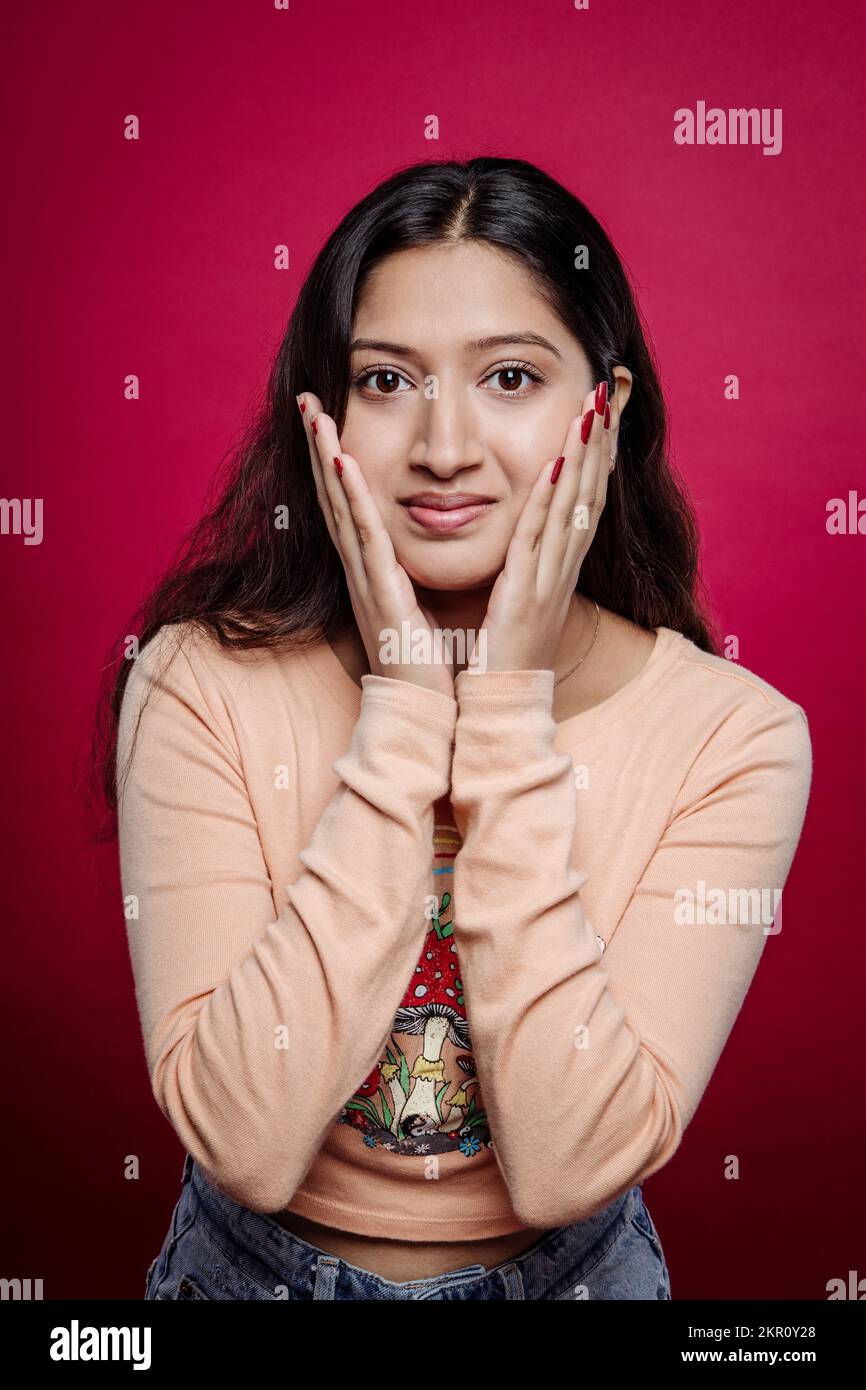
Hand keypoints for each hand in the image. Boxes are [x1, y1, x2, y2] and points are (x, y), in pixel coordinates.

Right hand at [297, 393, 455, 698]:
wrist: (429, 715)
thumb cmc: (432, 664)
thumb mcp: (421, 604)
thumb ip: (414, 574)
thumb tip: (429, 543)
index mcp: (374, 570)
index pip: (349, 503)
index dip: (334, 458)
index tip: (326, 415)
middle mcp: (363, 570)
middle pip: (334, 496)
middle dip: (318, 445)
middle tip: (306, 398)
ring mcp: (367, 582)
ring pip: (342, 508)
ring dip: (326, 459)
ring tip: (315, 414)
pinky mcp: (381, 596)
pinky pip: (365, 539)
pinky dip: (352, 500)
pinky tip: (343, 464)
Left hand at [475, 381, 616, 674]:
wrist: (500, 706)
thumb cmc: (503, 653)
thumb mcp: (518, 596)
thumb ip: (524, 563)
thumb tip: (524, 536)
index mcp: (557, 565)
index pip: (584, 496)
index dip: (596, 451)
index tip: (602, 407)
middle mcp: (561, 567)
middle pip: (590, 490)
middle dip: (600, 438)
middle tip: (609, 389)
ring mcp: (549, 579)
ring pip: (572, 506)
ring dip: (584, 456)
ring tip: (592, 410)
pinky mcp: (526, 593)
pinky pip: (539, 538)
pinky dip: (549, 501)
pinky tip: (556, 465)